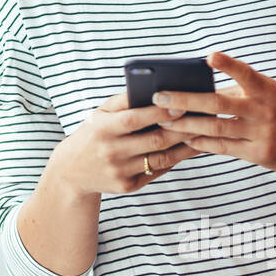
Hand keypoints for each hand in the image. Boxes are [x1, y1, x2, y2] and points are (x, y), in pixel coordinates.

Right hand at [45, 89, 200, 197]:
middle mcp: (111, 152)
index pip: (134, 119)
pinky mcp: (128, 186)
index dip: (159, 112)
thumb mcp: (100, 113)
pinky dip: (175, 160)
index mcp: (103, 129)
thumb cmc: (92, 134)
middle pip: (155, 140)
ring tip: (203, 133)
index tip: (181, 104)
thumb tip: (155, 88)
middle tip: (204, 118)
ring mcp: (120, 172)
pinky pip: (157, 171)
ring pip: (162, 158)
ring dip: (186, 146)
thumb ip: (124, 100)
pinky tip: (189, 149)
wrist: (71, 171)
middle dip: (182, 129)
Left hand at [154, 51, 275, 174]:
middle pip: (218, 103)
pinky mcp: (259, 154)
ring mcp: (261, 133)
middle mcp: (264, 110)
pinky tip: (184, 137)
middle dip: (186, 100)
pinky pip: (223, 147)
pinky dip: (201, 142)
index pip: (246, 74)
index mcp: (266, 90)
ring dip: (186, 124)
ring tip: (163, 119)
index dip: (228, 65)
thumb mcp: (269, 94)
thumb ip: (239, 91)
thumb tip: (198, 88)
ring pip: (215, 128)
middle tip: (159, 96)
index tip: (210, 56)